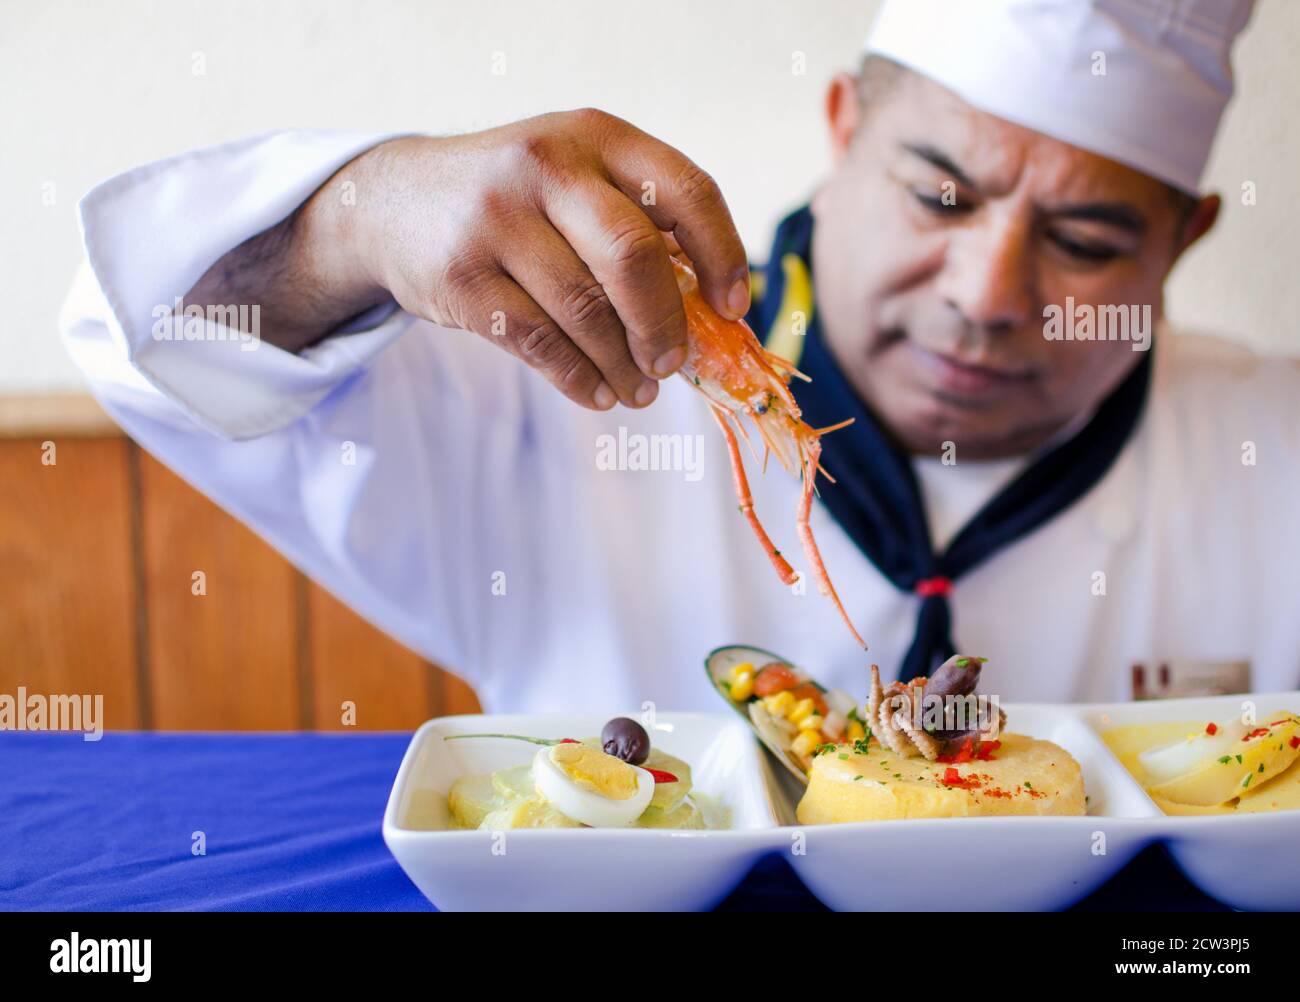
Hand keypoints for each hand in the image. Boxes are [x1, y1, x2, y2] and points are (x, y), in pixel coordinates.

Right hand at [347, 110, 749, 408]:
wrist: (390, 203)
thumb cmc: (513, 201)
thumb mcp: (573, 179)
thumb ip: (636, 223)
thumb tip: (710, 313)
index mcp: (595, 136)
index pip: (687, 190)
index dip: (724, 255)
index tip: (733, 308)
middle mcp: (546, 167)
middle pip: (634, 257)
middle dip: (666, 325)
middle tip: (675, 365)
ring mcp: (496, 220)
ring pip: (586, 312)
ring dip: (623, 366)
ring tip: (640, 391)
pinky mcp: (461, 277)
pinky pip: (540, 343)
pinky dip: (579, 379)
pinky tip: (598, 392)